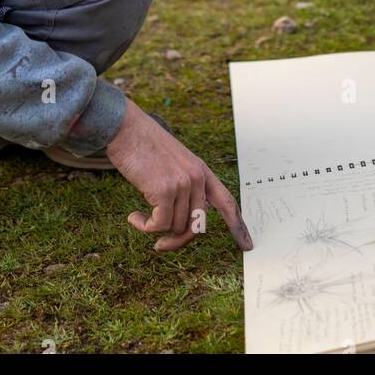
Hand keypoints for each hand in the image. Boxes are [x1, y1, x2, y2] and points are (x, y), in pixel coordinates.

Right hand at [106, 99, 253, 253]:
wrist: (126, 128)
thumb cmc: (144, 146)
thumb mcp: (173, 163)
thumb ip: (183, 186)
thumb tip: (182, 222)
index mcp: (202, 170)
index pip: (227, 202)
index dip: (238, 226)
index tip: (247, 244)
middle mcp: (197, 177)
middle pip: (197, 226)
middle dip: (178, 240)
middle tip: (160, 246)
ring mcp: (183, 183)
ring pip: (176, 227)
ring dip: (155, 228)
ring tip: (139, 216)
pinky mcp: (164, 190)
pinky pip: (159, 225)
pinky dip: (144, 226)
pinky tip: (133, 217)